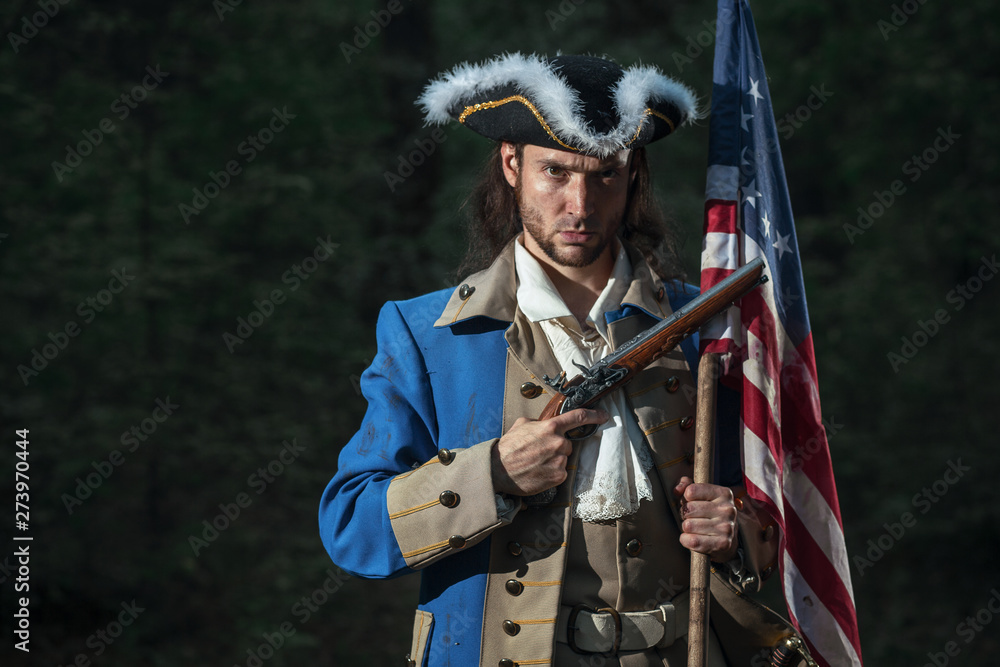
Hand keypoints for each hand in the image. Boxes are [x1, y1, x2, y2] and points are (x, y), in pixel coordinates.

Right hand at [491, 408, 609, 495]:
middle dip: (556, 447)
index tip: (604, 415)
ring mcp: (560, 460)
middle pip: (567, 444)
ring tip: (535, 463)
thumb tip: (547, 424)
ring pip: (563, 458)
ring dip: (553, 460)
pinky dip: (552, 472)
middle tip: (538, 452)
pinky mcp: (558, 476)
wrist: (498, 470)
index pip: (578, 417)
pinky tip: (538, 472)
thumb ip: (540, 422)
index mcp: (550, 427)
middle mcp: (558, 443)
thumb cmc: (508, 447)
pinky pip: (561, 472)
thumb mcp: (522, 424)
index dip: (594, 415)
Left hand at [673, 476, 737, 561]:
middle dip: (684, 514)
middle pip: (688, 509)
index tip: (690, 502)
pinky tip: (692, 538)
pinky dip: (686, 540)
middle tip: (691, 517)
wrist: (726, 538)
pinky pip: (692, 541)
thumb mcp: (700, 494)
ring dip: (686, 528)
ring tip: (694, 527)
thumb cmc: (708, 512)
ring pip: (688, 525)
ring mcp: (727, 528)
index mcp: (723, 493)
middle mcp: (728, 509)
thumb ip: (686, 485)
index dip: (685, 498)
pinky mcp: (722, 544)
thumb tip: (677, 490)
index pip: (691, 491)